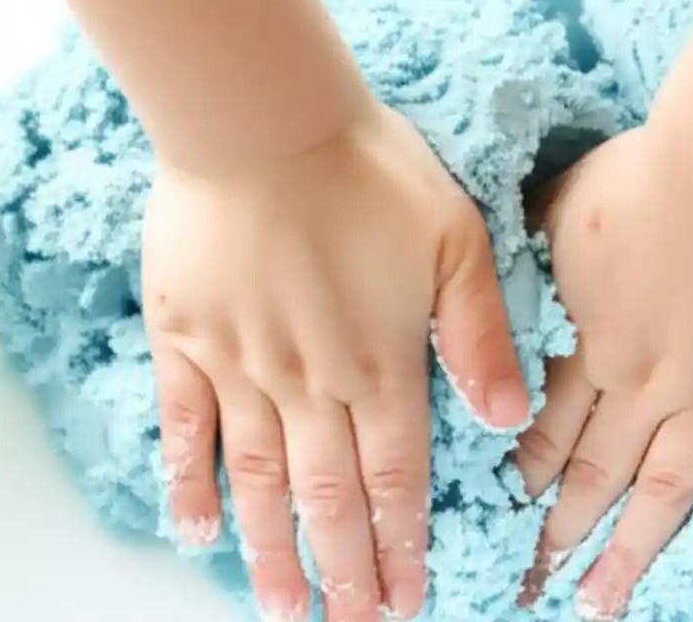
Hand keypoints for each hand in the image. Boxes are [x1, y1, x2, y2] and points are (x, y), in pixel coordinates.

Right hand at [142, 104, 529, 621]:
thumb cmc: (367, 170)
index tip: (406, 601)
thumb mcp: (455, 239)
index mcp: (381, 363)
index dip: (402, 545)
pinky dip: (191, 482)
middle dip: (344, 570)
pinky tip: (197, 529)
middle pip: (329, 497)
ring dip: (273, 550)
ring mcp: (241, 366)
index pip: (396, 478)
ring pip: (261, 479)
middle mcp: (310, 382)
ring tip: (282, 609)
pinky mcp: (185, 339)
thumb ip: (477, 335)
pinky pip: (186, 426)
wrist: (262, 119)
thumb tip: (508, 418)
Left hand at [515, 126, 692, 615]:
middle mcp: (645, 389)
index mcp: (589, 347)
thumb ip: (533, 256)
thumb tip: (509, 271)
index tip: (509, 516)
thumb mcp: (557, 209)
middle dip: (564, 534)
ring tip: (606, 604)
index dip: (526, 479)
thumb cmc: (647, 178)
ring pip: (667, 494)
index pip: (546, 432)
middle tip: (542, 579)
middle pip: (596, 476)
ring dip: (634, 553)